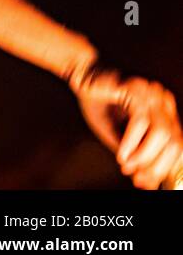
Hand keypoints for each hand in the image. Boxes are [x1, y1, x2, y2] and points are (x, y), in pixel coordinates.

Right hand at [71, 64, 182, 188]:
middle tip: (137, 179)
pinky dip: (132, 142)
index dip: (165, 168)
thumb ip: (132, 152)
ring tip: (127, 165)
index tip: (146, 183)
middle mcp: (164, 102)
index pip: (177, 146)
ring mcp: (152, 94)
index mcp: (165, 112)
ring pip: (163, 134)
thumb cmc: (98, 101)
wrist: (81, 71)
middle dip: (157, 166)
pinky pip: (141, 121)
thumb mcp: (116, 132)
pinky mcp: (137, 89)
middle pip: (176, 143)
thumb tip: (141, 179)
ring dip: (145, 156)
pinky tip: (121, 154)